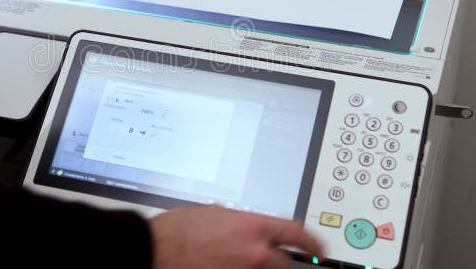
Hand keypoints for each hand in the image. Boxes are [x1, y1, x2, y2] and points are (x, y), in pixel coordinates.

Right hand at [149, 205, 325, 268]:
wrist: (155, 249)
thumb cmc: (177, 230)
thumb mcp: (215, 212)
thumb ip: (240, 221)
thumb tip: (250, 227)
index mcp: (252, 227)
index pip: (296, 233)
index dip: (313, 242)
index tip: (320, 248)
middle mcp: (253, 252)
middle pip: (285, 261)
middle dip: (284, 259)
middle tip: (280, 258)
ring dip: (261, 267)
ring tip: (243, 259)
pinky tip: (227, 265)